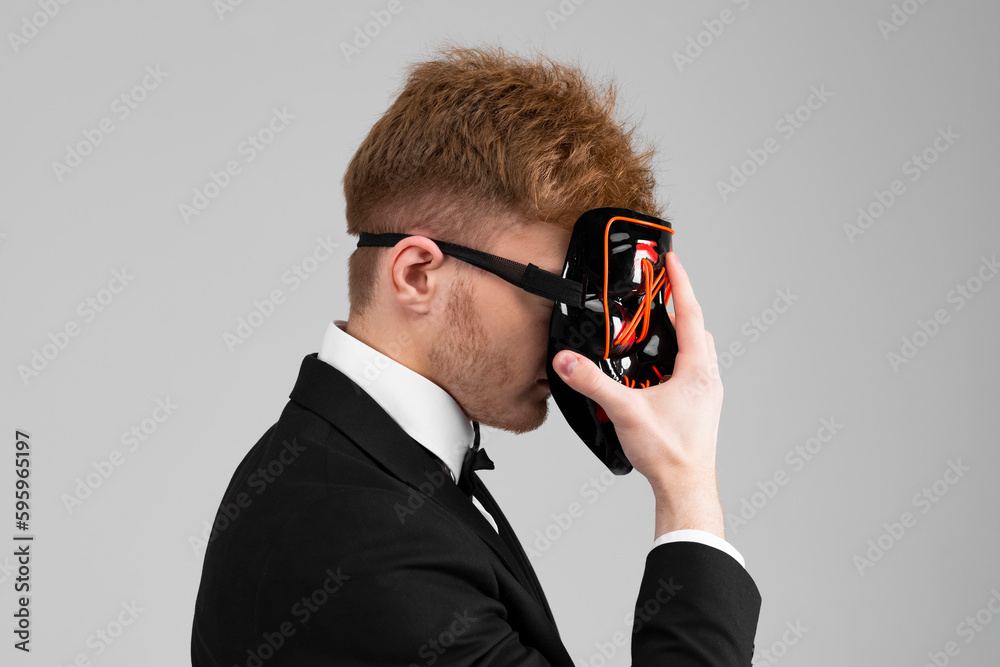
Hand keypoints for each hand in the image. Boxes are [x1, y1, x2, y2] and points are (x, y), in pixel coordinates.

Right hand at [552, 251, 724, 537]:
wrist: (685, 488)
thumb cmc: (669, 454)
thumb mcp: (625, 411)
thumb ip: (593, 383)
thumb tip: (568, 361)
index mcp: (697, 370)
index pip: (690, 313)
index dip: (680, 283)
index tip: (671, 260)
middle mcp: (706, 378)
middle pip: (697, 328)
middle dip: (679, 305)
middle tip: (660, 290)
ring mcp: (705, 394)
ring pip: (696, 350)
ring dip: (678, 334)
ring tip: (655, 327)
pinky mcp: (698, 407)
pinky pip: (690, 370)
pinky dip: (675, 358)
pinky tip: (654, 369)